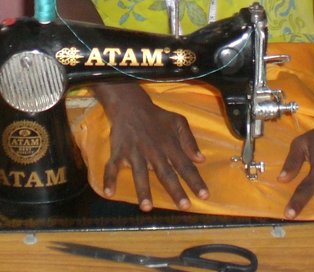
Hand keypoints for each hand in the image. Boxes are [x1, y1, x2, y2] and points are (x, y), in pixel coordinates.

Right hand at [96, 83, 209, 210]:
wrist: (131, 105)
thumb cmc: (157, 117)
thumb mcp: (178, 122)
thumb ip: (189, 140)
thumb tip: (200, 159)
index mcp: (170, 145)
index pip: (185, 166)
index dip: (195, 181)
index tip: (204, 196)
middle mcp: (154, 151)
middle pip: (166, 173)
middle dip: (176, 190)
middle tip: (184, 206)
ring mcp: (135, 152)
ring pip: (140, 173)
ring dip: (143, 190)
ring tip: (147, 207)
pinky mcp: (119, 151)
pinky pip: (112, 167)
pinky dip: (109, 179)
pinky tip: (109, 193)